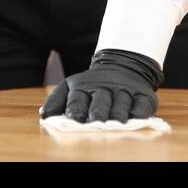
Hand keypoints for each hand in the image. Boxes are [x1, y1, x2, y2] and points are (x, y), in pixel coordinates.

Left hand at [39, 48, 163, 122]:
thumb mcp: (72, 86)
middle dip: (98, 112)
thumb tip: (45, 116)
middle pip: (100, 101)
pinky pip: (142, 104)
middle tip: (96, 122)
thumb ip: (57, 101)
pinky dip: (139, 111)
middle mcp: (105, 88)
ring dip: (119, 113)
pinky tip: (136, 117)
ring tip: (117, 122)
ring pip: (121, 103)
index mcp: (84, 87)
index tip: (74, 118)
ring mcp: (124, 90)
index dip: (76, 108)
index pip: (78, 98)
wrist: (123, 65)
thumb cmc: (93, 85)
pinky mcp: (142, 94)